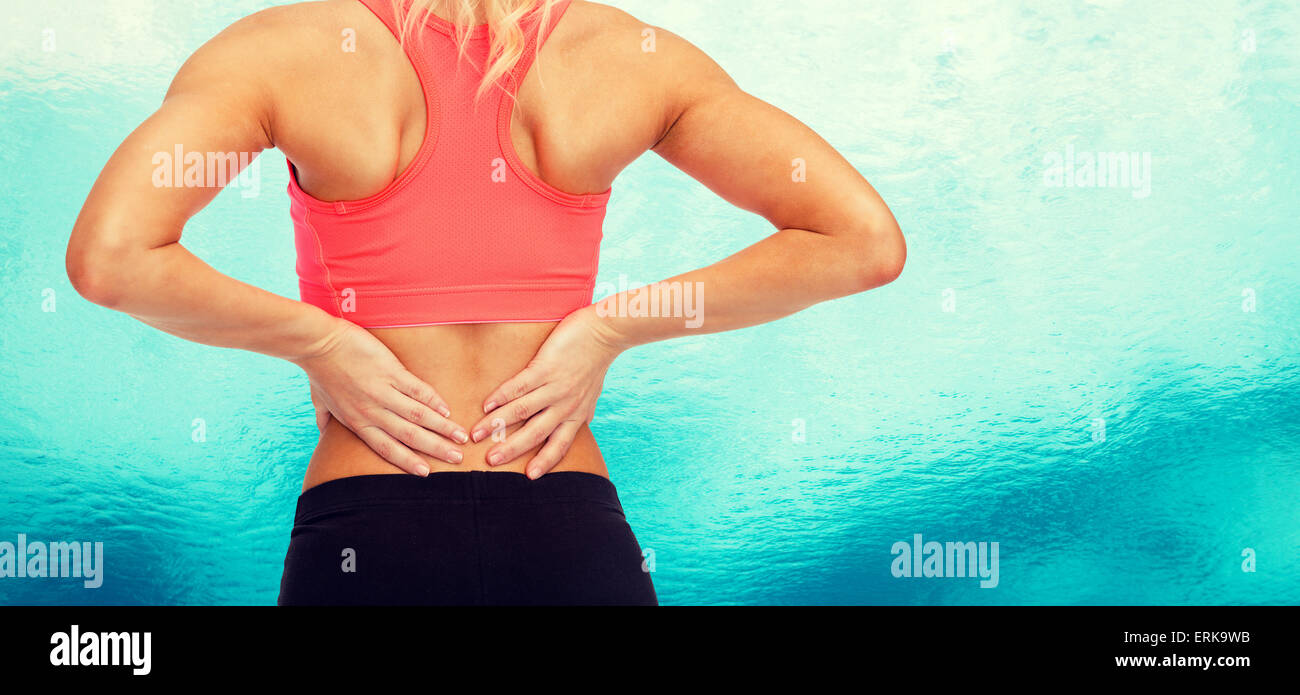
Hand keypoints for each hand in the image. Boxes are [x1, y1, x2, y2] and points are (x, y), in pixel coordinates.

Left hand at [294, 318, 468, 475]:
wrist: (317, 342)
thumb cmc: (318, 370)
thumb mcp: (320, 401)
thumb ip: (325, 419)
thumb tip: (322, 434)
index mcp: (357, 421)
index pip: (386, 448)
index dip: (408, 461)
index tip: (426, 473)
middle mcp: (372, 411)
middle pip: (409, 436)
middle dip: (435, 449)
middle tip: (457, 458)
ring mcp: (382, 391)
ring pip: (418, 416)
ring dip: (442, 427)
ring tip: (461, 436)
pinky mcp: (389, 371)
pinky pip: (417, 390)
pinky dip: (434, 400)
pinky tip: (447, 409)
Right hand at [470, 307, 626, 478]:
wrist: (604, 332)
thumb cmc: (596, 362)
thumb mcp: (593, 393)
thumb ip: (584, 411)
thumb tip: (584, 422)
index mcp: (576, 415)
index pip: (559, 445)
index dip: (544, 461)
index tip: (529, 477)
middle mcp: (565, 405)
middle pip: (536, 433)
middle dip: (512, 449)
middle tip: (490, 461)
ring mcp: (555, 386)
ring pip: (522, 411)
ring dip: (497, 424)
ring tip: (477, 434)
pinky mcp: (546, 367)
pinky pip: (519, 386)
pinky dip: (501, 396)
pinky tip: (486, 404)